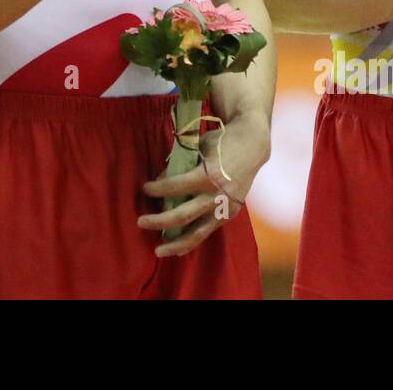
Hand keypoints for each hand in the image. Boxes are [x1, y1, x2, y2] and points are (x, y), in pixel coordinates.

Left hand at [137, 114, 269, 257]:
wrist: (252, 147)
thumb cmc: (221, 142)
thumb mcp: (198, 147)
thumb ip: (180, 164)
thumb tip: (159, 181)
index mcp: (208, 175)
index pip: (175, 187)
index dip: (157, 189)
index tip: (145, 188)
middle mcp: (216, 196)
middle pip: (182, 216)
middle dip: (159, 221)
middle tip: (140, 222)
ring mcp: (224, 208)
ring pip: (197, 233)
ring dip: (175, 243)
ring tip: (158, 251)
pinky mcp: (229, 214)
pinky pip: (208, 231)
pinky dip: (192, 241)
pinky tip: (177, 248)